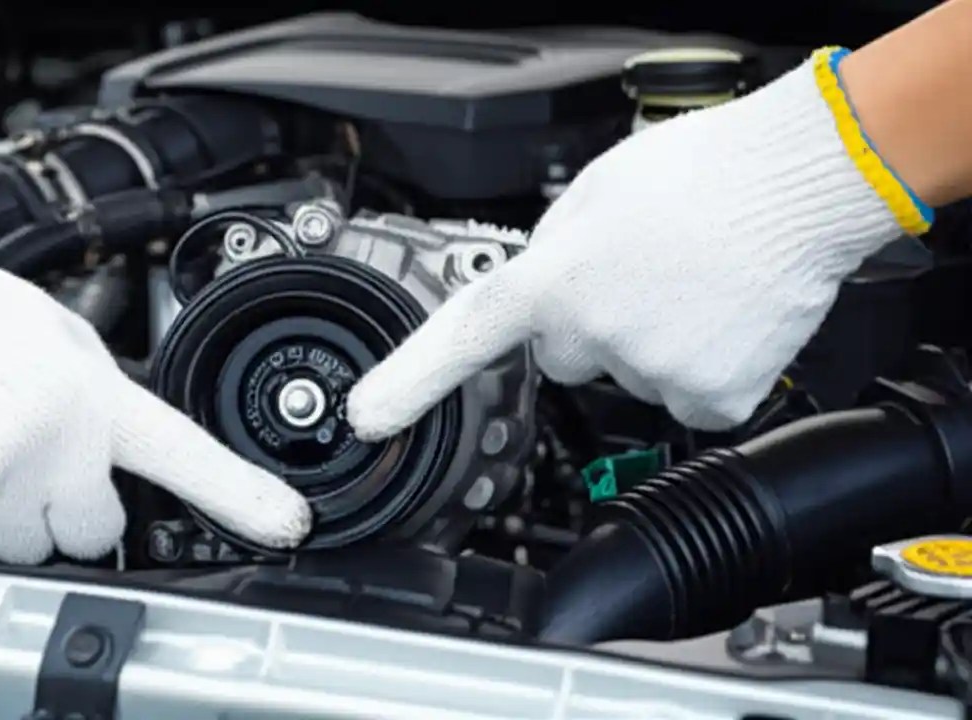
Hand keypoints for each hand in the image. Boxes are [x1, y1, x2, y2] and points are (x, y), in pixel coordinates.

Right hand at [0, 174, 311, 564]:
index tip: (286, 522)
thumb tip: (107, 464)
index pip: (182, 454)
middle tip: (22, 454)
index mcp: (93, 396)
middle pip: (88, 534)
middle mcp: (54, 440)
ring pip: (18, 546)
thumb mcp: (61, 339)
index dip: (240, 496)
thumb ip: (95, 405)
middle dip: (61, 511)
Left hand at [349, 51, 918, 435]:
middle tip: (640, 275)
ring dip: (653, 337)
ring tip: (692, 280)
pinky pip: (688, 397)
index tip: (370, 416)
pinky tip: (722, 317)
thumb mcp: (594, 193)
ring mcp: (652, 372)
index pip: (463, 337)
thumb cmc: (702, 172)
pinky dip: (705, 366)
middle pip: (565, 357)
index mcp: (553, 277)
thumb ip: (553, 252)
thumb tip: (541, 287)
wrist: (800, 182)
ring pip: (631, 374)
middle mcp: (593, 333)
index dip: (409, 383)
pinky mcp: (710, 398)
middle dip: (591, 325)